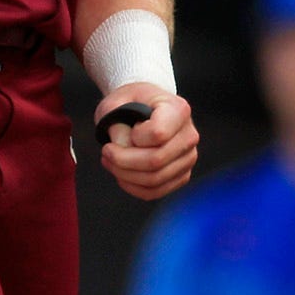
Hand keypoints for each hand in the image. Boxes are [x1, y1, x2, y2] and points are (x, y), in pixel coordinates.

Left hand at [95, 84, 197, 199]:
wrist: (143, 107)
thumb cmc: (129, 103)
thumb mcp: (115, 103)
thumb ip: (115, 122)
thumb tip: (123, 147)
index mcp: (178, 109)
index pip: (158, 134)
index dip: (134, 136)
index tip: (123, 126)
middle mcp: (189, 135)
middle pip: (156, 160)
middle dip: (122, 160)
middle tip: (106, 151)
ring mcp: (188, 157)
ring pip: (155, 180)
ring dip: (124, 175)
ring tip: (109, 161)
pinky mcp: (181, 175)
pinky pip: (156, 191)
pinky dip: (133, 187)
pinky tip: (120, 174)